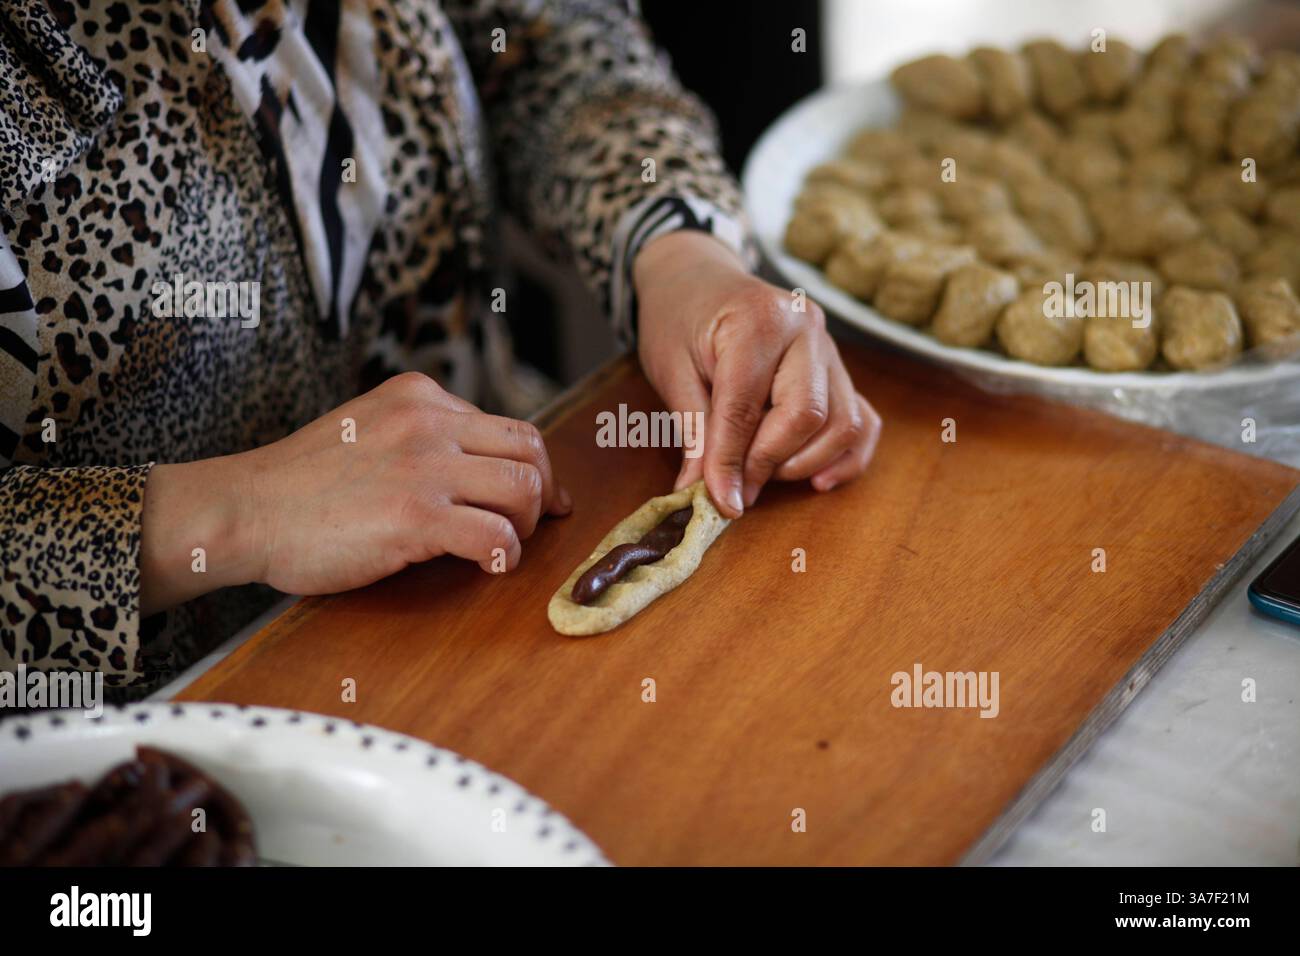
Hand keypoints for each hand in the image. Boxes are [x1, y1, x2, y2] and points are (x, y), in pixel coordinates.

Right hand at [139, 372, 569, 613]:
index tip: (540, 497)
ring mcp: (424, 467)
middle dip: (542, 492)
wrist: (244, 509)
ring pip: (524, 488)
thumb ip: (418, 434)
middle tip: (534, 524)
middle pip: (530, 450)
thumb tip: (475, 465)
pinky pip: (496, 536)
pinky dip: (504, 556)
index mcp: (419, 397)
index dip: (533, 467)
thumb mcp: (366, 428)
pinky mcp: (415, 516)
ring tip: (500, 545)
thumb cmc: (300, 483)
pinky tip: (486, 566)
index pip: (507, 425)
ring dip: (524, 525)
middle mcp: (429, 422)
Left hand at [633, 231, 880, 517]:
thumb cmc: (679, 319)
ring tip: (762, 473)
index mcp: (757, 319)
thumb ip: (695, 430)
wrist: (698, 278)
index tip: (721, 502)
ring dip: (804, 463)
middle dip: (770, 463)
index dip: (731, 462)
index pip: (747, 406)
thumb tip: (703, 494)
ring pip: (843, 424)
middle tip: (739, 487)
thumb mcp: (671, 369)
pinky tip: (816, 480)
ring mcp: (830, 348)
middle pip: (808, 416)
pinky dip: (845, 457)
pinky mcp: (840, 369)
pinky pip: (862, 421)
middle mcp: (806, 329)